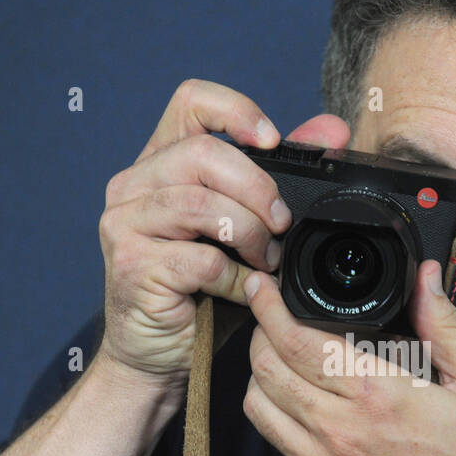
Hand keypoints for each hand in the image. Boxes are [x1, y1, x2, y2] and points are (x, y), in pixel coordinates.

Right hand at [94, 77, 349, 406]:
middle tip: (283, 224)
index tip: (274, 140)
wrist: (155, 354)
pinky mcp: (130, 265)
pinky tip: (243, 291)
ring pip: (200, 203)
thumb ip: (281, 176)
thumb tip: (331, 130)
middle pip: (201, 152)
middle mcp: (132, 185)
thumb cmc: (200, 292)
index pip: (191, 102)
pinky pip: (199, 259)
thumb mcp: (245, 230)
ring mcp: (124, 223)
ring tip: (268, 262)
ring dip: (250, 235)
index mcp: (160, 163)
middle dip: (257, 188)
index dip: (236, 110)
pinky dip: (234, 278)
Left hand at [241, 259, 455, 455]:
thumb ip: (447, 328)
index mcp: (375, 397)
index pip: (296, 339)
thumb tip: (427, 279)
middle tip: (272, 320)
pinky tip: (314, 418)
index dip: (268, 306)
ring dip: (262, 378)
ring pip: (258, 409)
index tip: (262, 286)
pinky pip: (279, 450)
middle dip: (260, 334)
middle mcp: (336, 433)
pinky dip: (285, 424)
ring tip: (283, 364)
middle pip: (263, 369)